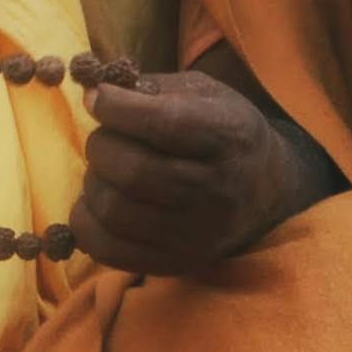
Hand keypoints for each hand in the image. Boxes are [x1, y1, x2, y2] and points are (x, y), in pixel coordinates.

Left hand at [70, 64, 308, 276]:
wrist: (265, 189)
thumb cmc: (224, 130)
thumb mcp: (204, 93)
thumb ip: (153, 89)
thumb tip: (95, 95)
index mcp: (229, 136)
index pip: (163, 124)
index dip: (117, 108)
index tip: (96, 98)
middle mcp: (218, 190)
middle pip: (133, 171)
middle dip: (101, 145)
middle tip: (104, 138)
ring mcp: (197, 234)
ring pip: (115, 210)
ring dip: (94, 182)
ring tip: (105, 170)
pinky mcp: (175, 262)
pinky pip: (107, 249)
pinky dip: (86, 222)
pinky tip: (96, 201)